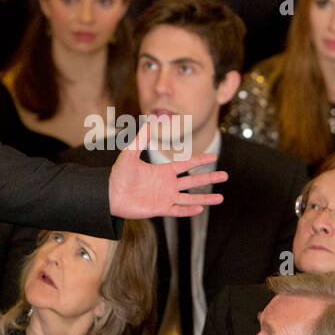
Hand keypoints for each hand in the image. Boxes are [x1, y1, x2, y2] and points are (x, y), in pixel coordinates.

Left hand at [108, 120, 226, 218]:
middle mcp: (167, 185)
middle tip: (226, 175)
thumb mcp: (129, 154)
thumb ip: (140, 140)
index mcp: (163, 171)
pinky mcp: (160, 209)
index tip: (213, 157)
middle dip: (210, 178)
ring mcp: (165, 197)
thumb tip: (149, 123)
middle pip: (193, 181)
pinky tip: (200, 209)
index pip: (186, 165)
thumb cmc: (118, 175)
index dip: (200, 161)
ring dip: (205, 198)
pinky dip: (189, 211)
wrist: (109, 195)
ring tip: (221, 198)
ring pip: (190, 198)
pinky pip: (178, 210)